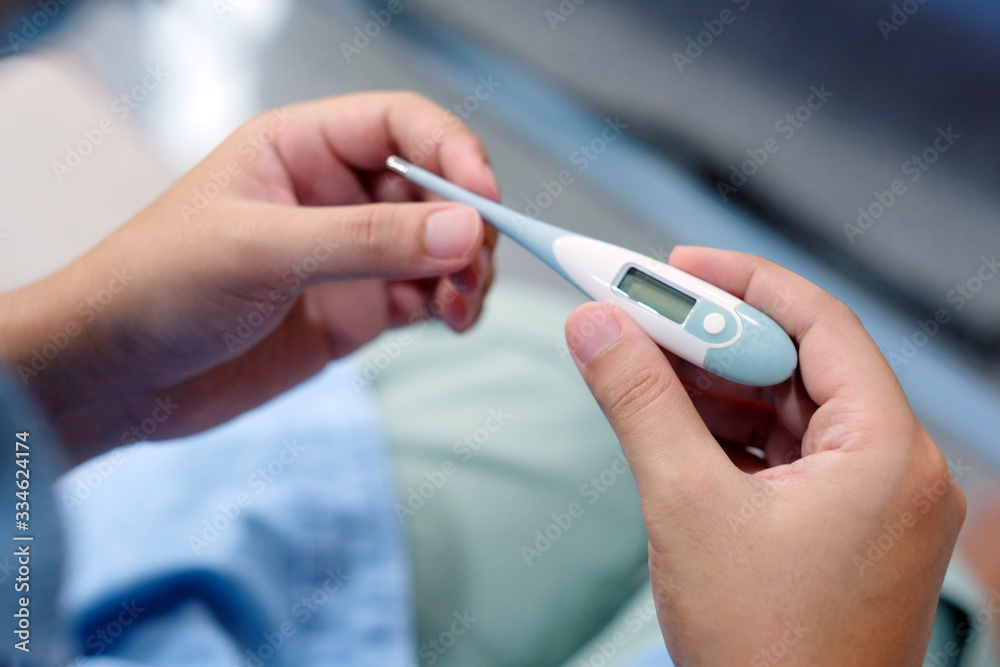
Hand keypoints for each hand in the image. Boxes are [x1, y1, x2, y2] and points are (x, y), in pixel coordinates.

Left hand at [0, 92, 498, 462]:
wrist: (117, 377)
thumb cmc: (158, 287)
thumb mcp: (262, 251)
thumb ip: (367, 240)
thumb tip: (466, 230)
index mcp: (302, 148)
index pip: (401, 124)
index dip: (452, 151)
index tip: (485, 198)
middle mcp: (334, 194)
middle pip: (434, 188)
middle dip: (468, 223)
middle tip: (475, 267)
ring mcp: (349, 255)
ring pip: (440, 246)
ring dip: (467, 270)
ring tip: (462, 305)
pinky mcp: (356, 309)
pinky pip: (426, 296)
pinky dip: (451, 306)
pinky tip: (450, 321)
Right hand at [565, 247, 964, 664]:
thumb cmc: (762, 647)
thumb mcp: (685, 506)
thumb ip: (638, 402)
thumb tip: (593, 325)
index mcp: (887, 451)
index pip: (820, 322)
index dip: (743, 283)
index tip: (675, 264)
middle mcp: (896, 469)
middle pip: (800, 364)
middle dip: (716, 338)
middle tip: (641, 316)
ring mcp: (872, 505)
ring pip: (787, 411)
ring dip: (715, 386)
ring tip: (642, 366)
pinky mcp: (841, 533)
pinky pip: (784, 456)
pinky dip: (728, 435)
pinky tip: (672, 423)